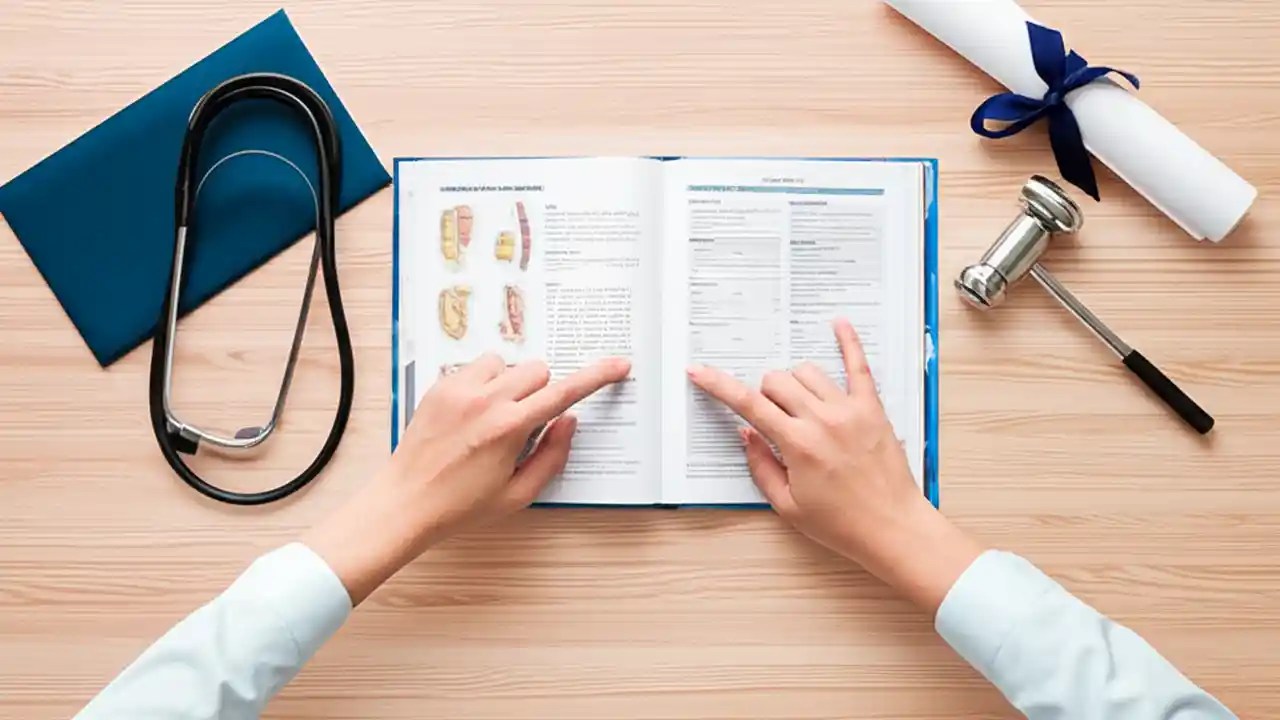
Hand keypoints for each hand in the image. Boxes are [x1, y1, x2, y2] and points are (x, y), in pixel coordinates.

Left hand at [305, 353, 631, 603]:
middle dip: (542, 391)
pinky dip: (484, 383)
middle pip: (538, 369)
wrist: (405, 502)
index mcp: (509, 428)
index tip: (617, 365)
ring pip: (507, 363)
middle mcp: (485, 400)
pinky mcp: (439, 387)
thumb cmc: (460, 507)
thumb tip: (569, 421)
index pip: (563, 393)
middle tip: (527, 423)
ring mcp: (459, 390)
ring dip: (511, 383)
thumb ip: (552, 455)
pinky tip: (473, 414)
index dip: (596, 377)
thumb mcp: (518, 494)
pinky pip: (476, 368)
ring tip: (496, 416)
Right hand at [687, 319, 981, 613]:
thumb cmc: (842, 524)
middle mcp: (822, 420)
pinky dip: (848, 342)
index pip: (749, 405)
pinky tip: (839, 324)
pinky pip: (859, 366)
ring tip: (800, 406)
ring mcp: (850, 410)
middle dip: (763, 393)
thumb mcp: (788, 506)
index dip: (719, 386)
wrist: (893, 528)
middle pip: (777, 381)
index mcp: (798, 445)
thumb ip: (761, 465)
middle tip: (771, 418)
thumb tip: (746, 434)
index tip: (699, 372)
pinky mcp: (873, 409)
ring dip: (793, 383)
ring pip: (808, 372)